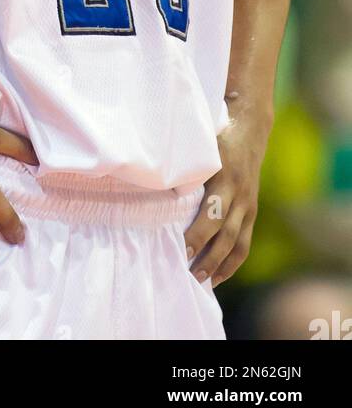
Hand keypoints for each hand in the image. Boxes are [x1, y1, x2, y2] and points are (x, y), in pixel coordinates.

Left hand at [184, 103, 270, 287]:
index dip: (199, 234)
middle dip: (209, 256)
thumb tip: (155, 177)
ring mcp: (249, 204)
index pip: (213, 213)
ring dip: (221, 265)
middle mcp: (240, 194)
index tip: (182, 249)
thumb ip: (185, 163)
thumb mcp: (202, 144)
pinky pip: (245, 242)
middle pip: (226, 233)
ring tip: (203, 282)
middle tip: (189, 274)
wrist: (250, 126)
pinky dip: (233, 261)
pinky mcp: (252, 211)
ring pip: (238, 243)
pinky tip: (218, 275)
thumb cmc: (215, 134)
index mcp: (225, 177)